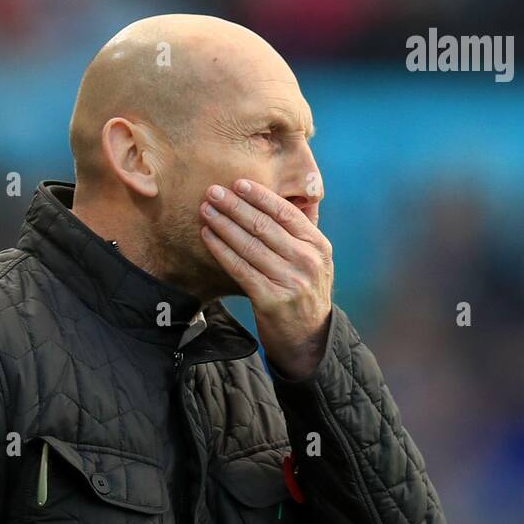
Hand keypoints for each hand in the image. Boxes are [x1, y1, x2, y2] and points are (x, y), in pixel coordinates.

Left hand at [199, 179, 333, 379]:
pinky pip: (239, 269)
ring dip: (223, 225)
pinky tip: (208, 237)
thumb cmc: (305, 294)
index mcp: (317, 245)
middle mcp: (306, 260)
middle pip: (263, 225)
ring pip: (249, 245)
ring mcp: (289, 281)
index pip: (285, 212)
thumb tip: (281, 198)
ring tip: (206, 211)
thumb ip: (300, 233)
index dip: (259, 195)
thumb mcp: (315, 261)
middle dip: (235, 206)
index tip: (238, 183)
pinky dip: (222, 250)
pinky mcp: (270, 300)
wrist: (309, 339)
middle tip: (213, 191)